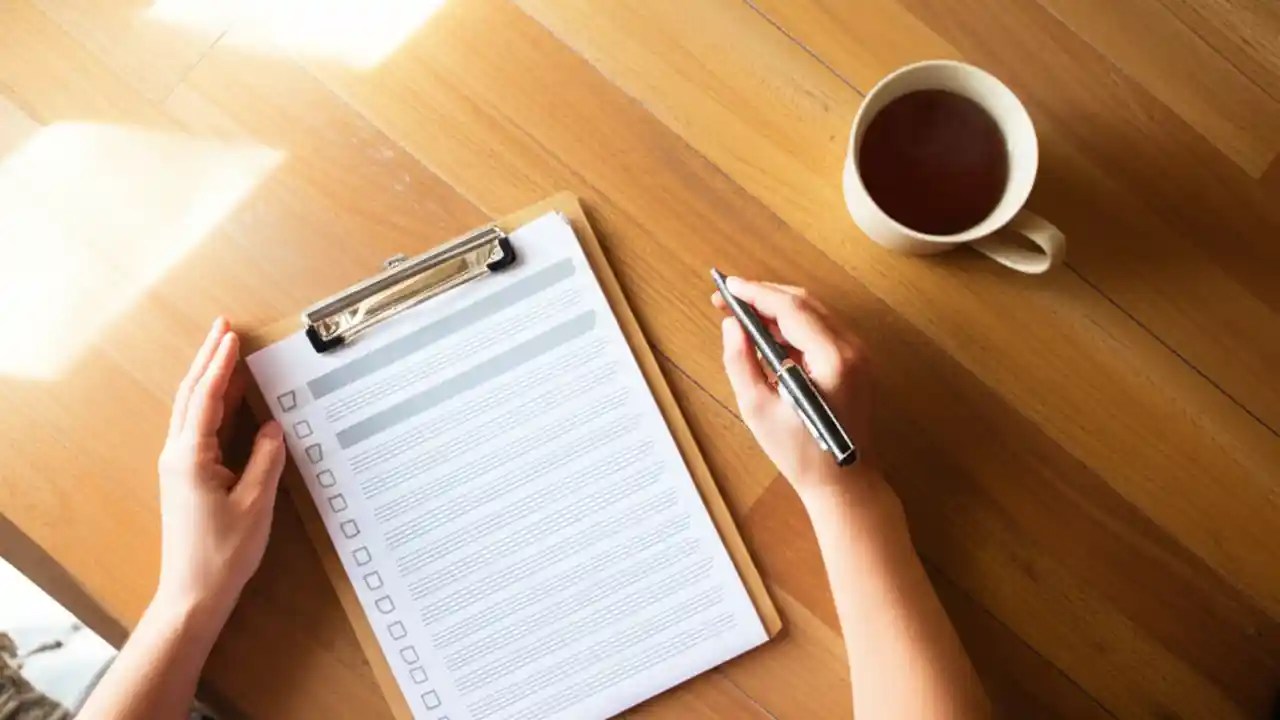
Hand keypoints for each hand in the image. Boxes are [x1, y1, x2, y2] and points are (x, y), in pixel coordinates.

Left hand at [154, 318, 285, 616]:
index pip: (207, 398)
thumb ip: (266, 459)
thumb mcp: (255, 503)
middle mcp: (178, 455)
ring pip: (191, 409)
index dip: (221, 364)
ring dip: (207, 377)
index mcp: (191, 457)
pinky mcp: (185, 477)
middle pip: (191, 395)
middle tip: (222, 327)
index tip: (232, 335)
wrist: (194, 593)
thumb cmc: (224, 553)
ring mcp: (178, 466)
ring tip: (222, 351)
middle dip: (207, 359)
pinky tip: (224, 397)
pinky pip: (197, 427)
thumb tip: (272, 426)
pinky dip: (210, 402)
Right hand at [713, 278, 873, 494]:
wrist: (844, 483)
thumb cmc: (801, 454)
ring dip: (777, 309)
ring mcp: (858, 355)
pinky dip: (793, 326)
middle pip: (804, 303)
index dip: (756, 293)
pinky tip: (768, 335)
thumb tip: (732, 325)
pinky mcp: (856, 363)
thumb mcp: (758, 409)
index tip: (728, 286)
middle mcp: (852, 349)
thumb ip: (741, 361)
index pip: (791, 308)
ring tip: (742, 316)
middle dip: (764, 296)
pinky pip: (821, 331)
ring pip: (814, 313)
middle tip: (728, 300)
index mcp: (832, 359)